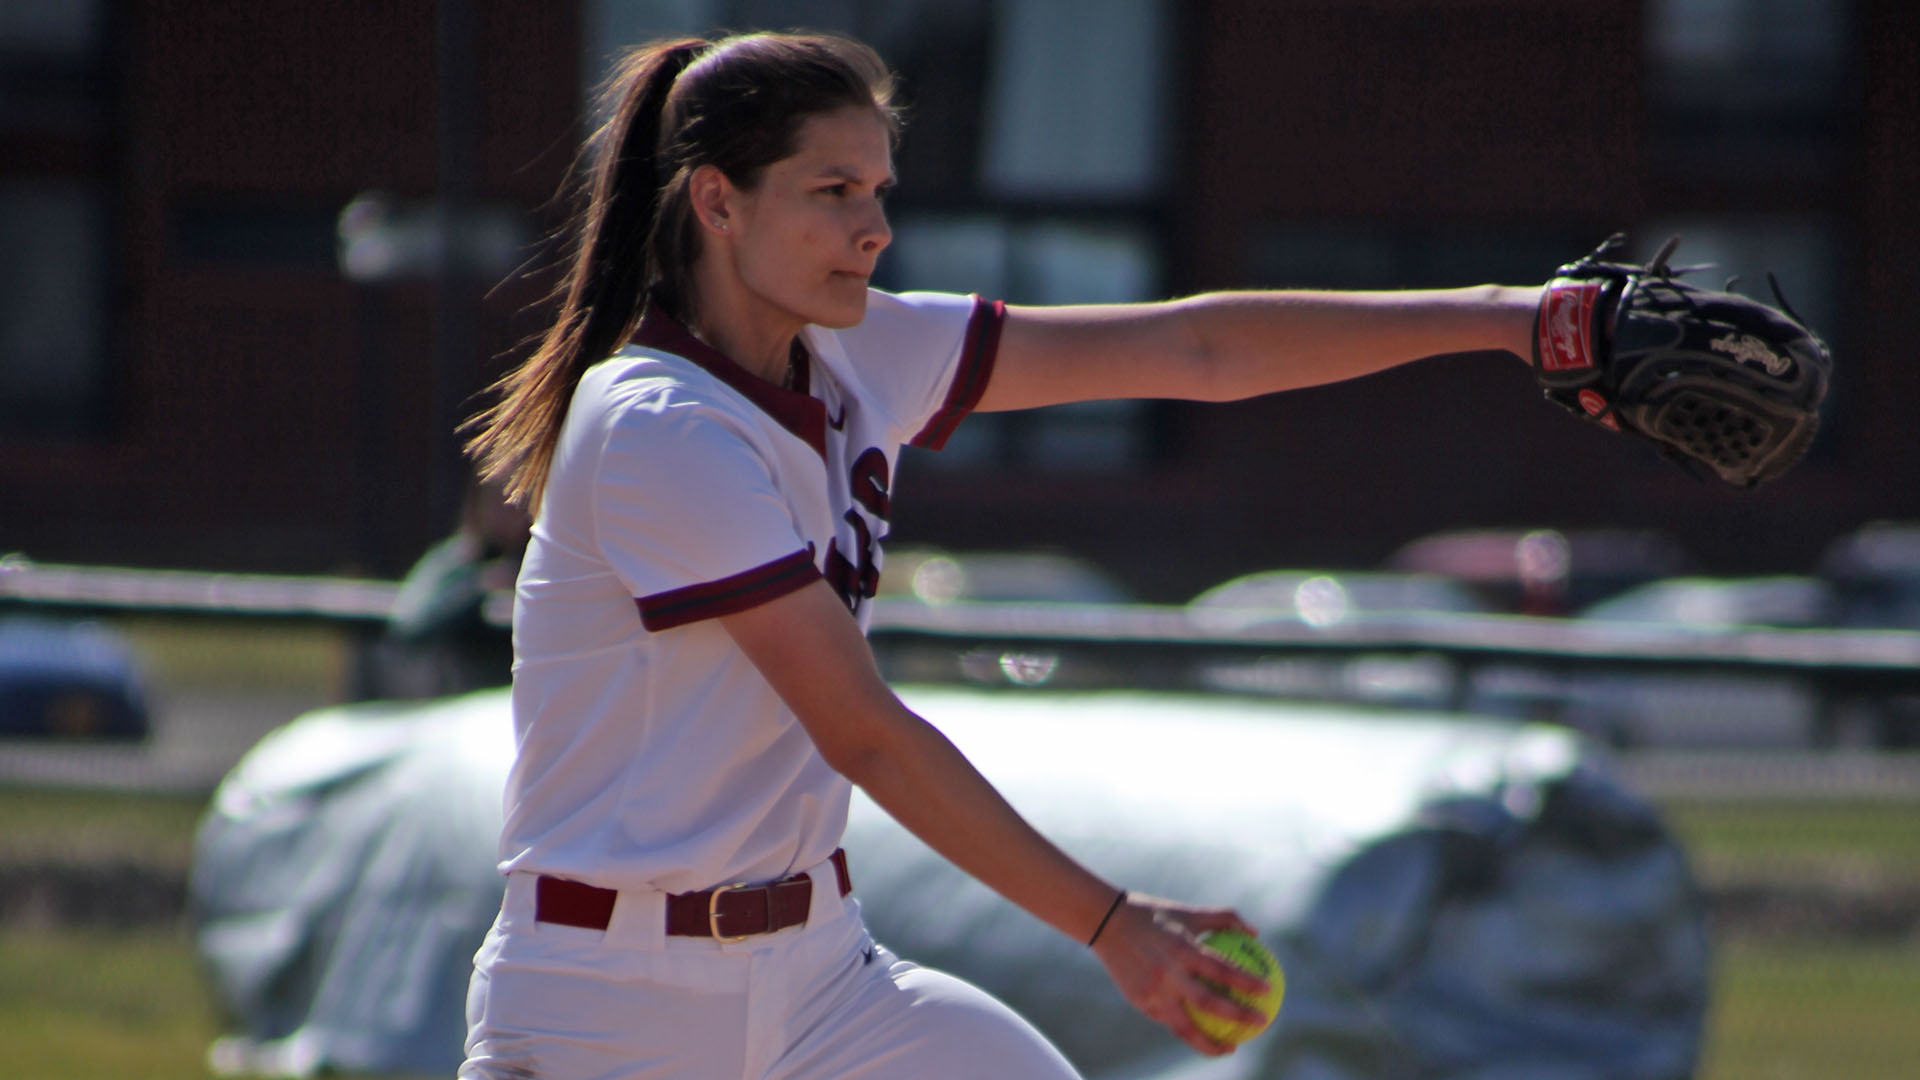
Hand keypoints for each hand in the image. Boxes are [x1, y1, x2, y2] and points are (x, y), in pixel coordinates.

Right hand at [1089, 893, 1271, 1055]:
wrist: (1106, 922)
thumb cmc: (1153, 914)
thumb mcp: (1188, 912)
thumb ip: (1223, 919)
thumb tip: (1255, 932)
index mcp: (1182, 948)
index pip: (1222, 970)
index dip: (1248, 982)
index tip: (1268, 992)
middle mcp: (1168, 973)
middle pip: (1209, 1003)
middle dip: (1238, 1017)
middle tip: (1260, 1024)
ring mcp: (1152, 991)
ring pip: (1185, 1027)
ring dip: (1209, 1042)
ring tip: (1229, 1048)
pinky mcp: (1140, 1002)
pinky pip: (1168, 1020)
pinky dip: (1186, 1028)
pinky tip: (1200, 1033)